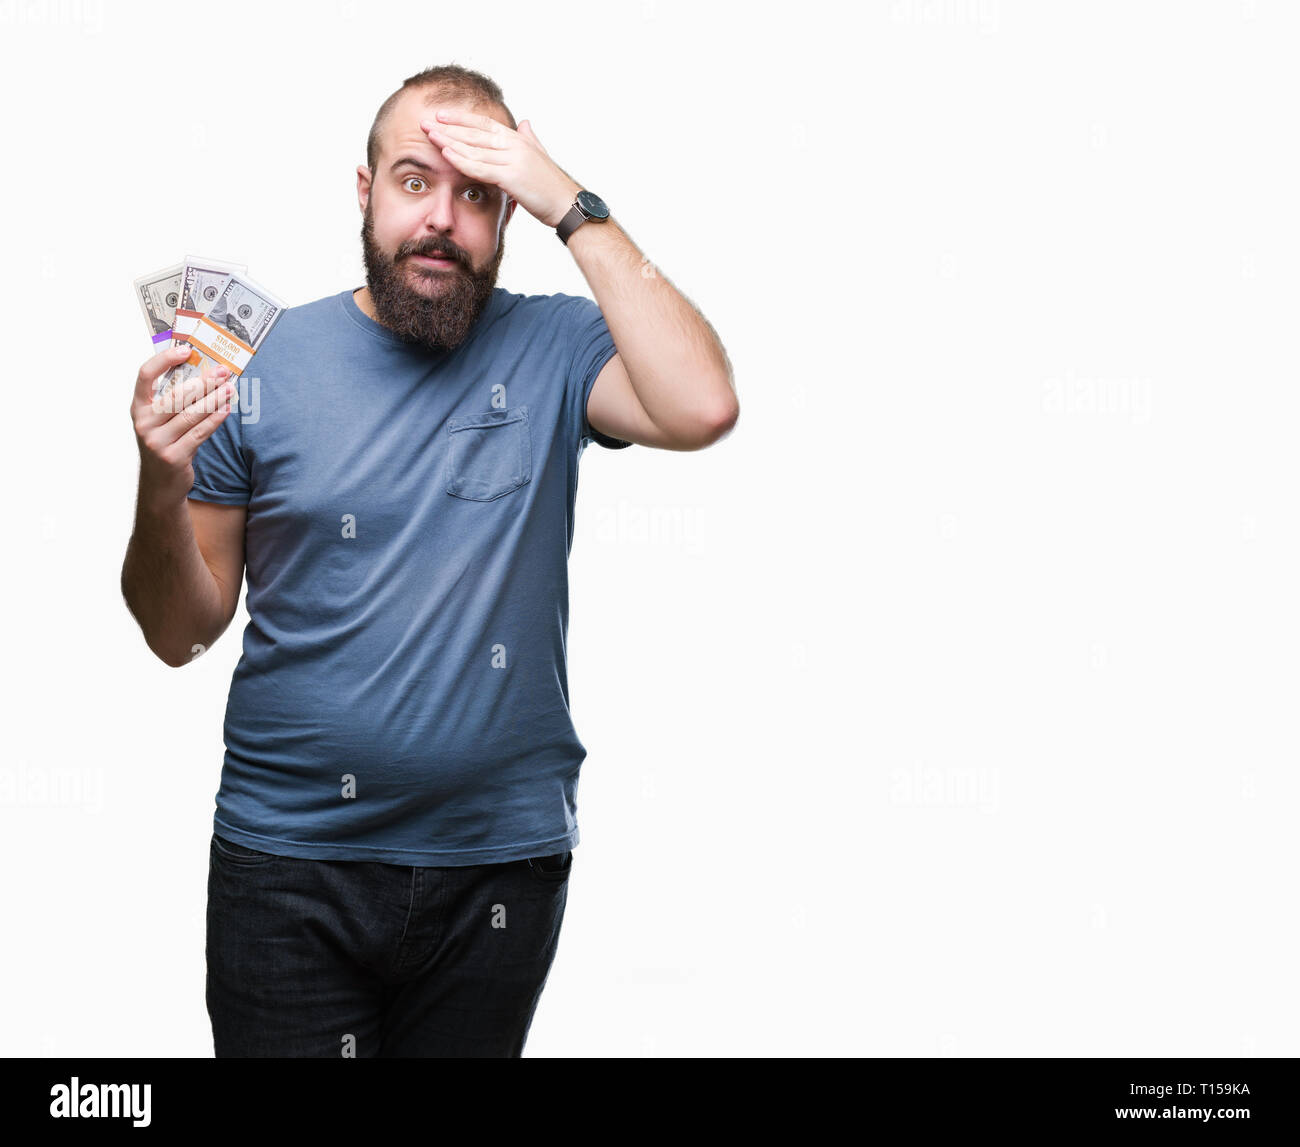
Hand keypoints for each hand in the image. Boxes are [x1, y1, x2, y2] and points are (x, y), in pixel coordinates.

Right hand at [131, 344, 234, 506]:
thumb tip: (204, 374)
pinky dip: (215, 419)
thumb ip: (173, 401)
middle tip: (223, 370)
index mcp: (138, 408)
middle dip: (203, 381)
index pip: (145, 376)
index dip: (164, 360)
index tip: (186, 350)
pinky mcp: (174, 456)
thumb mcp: (160, 422)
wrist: (160, 485)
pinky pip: (199, 433)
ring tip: (230, 387)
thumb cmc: (165, 444)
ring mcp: (157, 441)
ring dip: (214, 399)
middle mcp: (143, 423)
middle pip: (176, 395)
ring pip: (191, 414)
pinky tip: (227, 408)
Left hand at [419, 108, 582, 228]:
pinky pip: (481, 167)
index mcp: (518, 139)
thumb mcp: (541, 157)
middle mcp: (514, 144)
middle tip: (424, 122)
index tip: (441, 115)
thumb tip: (525, 123)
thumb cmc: (553, 186)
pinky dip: (462, 160)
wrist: (568, 204)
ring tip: (429, 135)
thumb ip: (530, 139)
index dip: (461, 118)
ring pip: (474, 148)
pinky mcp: (511, 176)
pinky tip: (446, 154)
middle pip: (474, 133)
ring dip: (449, 141)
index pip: (484, 123)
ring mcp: (513, 159)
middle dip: (447, 127)